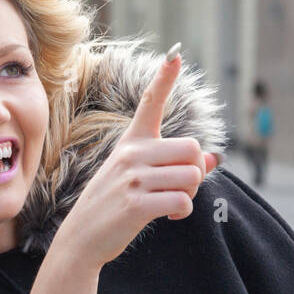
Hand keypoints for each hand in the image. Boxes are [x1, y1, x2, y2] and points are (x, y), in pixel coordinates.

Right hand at [53, 51, 216, 271]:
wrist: (81, 237)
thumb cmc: (113, 203)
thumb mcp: (139, 178)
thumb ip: (175, 166)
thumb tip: (212, 158)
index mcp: (131, 142)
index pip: (150, 103)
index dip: (164, 79)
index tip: (175, 56)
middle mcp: (131, 155)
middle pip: (192, 149)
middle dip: (196, 171)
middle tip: (180, 187)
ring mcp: (132, 179)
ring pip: (192, 175)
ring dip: (191, 193)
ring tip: (173, 203)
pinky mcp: (136, 205)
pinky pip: (182, 200)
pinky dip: (182, 212)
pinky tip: (169, 217)